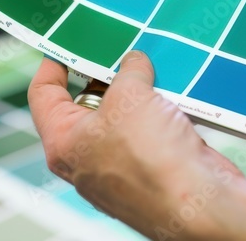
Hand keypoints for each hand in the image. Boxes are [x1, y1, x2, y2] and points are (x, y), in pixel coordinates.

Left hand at [28, 51, 245, 240]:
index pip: (43, 95)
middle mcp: (88, 159)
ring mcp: (122, 166)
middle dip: (105, 74)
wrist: (202, 203)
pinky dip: (161, 108)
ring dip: (138, 90)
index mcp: (64, 143)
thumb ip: (127, 71)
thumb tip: (134, 62)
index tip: (68, 42)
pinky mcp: (155, 168)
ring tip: (152, 64)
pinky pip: (151, 129)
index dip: (53, 63)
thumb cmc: (152, 160)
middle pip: (86, 103)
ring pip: (123, 115)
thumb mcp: (130, 95)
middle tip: (120, 47)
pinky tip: (175, 89)